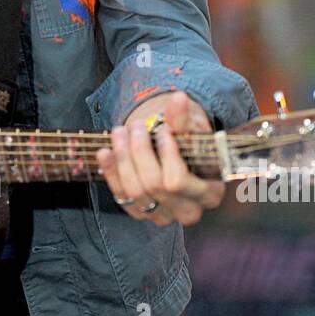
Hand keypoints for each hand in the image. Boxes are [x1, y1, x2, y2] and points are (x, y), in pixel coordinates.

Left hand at [95, 89, 223, 226]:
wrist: (174, 150)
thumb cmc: (188, 140)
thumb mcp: (190, 127)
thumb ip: (183, 118)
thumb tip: (178, 99)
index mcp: (209, 193)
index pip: (178, 181)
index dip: (166, 154)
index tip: (162, 130)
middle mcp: (188, 211)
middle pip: (154, 185)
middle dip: (140, 151)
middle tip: (136, 125)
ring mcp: (163, 216)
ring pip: (135, 191)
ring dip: (123, 158)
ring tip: (120, 132)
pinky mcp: (141, 213)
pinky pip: (121, 197)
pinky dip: (111, 172)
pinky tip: (105, 151)